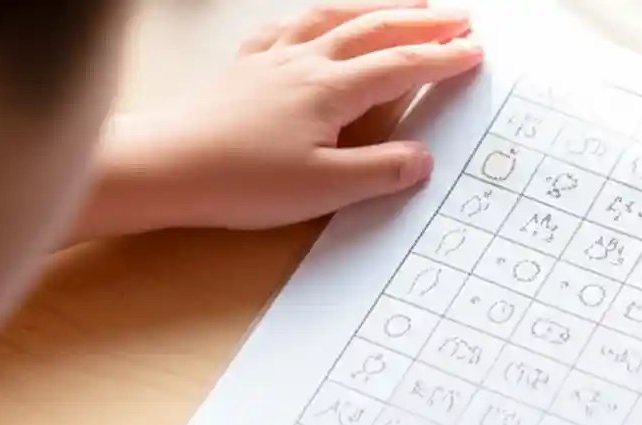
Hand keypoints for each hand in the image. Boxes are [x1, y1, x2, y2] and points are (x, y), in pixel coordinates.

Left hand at [80, 1, 482, 236]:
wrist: (166, 166)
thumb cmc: (240, 180)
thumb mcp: (322, 189)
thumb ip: (379, 172)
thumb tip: (422, 159)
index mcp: (331, 90)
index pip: (400, 66)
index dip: (442, 57)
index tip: (475, 51)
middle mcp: (306, 63)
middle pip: (375, 30)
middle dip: (424, 21)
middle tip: (461, 16)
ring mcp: (273, 59)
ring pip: (336, 18)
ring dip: (378, 7)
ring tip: (408, 1)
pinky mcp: (244, 66)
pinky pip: (289, 27)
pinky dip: (317, 18)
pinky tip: (319, 21)